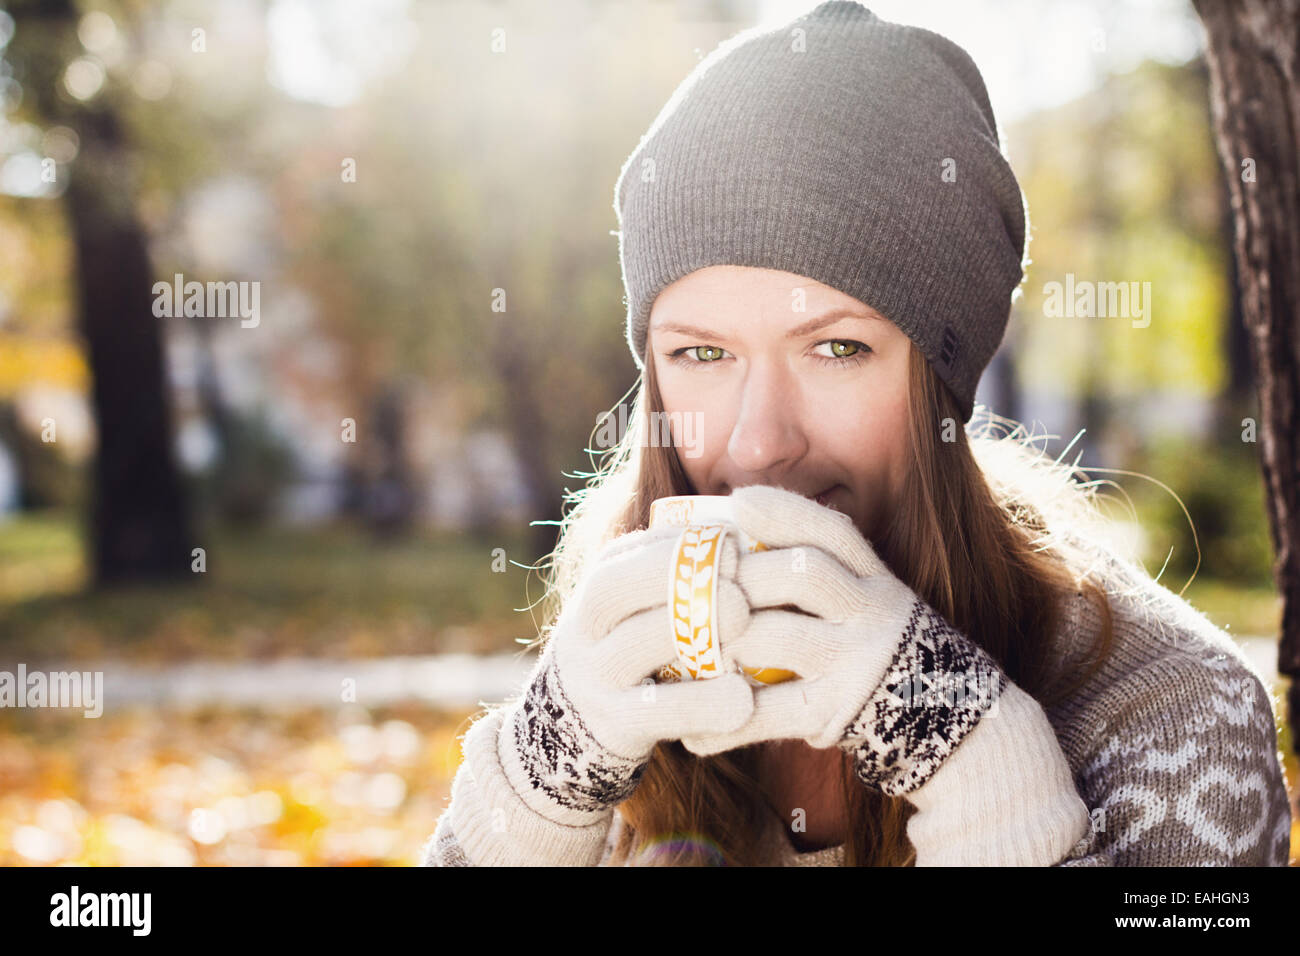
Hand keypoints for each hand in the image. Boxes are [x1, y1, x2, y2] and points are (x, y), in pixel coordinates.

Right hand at [498, 523, 755, 823]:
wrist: (565, 735)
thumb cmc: (628, 656)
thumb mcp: (631, 613)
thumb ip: (668, 579)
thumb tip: (739, 535)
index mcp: (595, 591)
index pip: (623, 552)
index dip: (676, 543)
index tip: (731, 539)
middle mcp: (585, 629)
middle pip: (614, 588)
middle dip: (676, 576)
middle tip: (737, 582)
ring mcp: (595, 678)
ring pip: (635, 645)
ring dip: (691, 631)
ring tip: (745, 623)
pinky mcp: (615, 727)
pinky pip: (656, 712)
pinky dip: (702, 705)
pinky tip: (743, 700)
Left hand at [680, 485, 1005, 796]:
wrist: (943, 723)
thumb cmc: (872, 650)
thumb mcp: (865, 598)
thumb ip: (819, 571)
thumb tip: (736, 532)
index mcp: (873, 577)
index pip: (830, 531)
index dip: (784, 511)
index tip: (738, 500)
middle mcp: (871, 610)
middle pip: (799, 574)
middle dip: (739, 575)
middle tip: (690, 582)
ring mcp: (856, 661)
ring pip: (776, 637)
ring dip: (722, 642)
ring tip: (682, 649)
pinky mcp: (837, 711)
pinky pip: (768, 713)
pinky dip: (723, 726)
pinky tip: (691, 735)